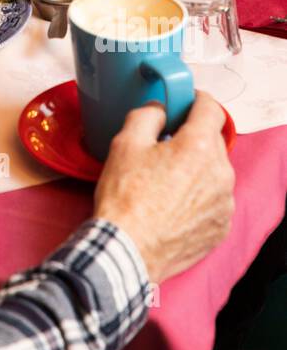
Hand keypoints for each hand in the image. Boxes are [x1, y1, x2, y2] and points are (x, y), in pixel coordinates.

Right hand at [94, 92, 234, 284]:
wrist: (129, 249)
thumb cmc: (125, 197)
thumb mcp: (125, 143)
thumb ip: (147, 114)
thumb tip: (159, 110)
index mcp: (199, 146)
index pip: (211, 108)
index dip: (196, 100)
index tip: (186, 102)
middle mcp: (220, 173)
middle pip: (213, 140)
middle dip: (192, 136)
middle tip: (165, 144)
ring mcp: (224, 203)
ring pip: (215, 171)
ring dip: (197, 168)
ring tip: (167, 180)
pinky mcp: (221, 227)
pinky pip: (215, 200)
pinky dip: (200, 196)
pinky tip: (174, 203)